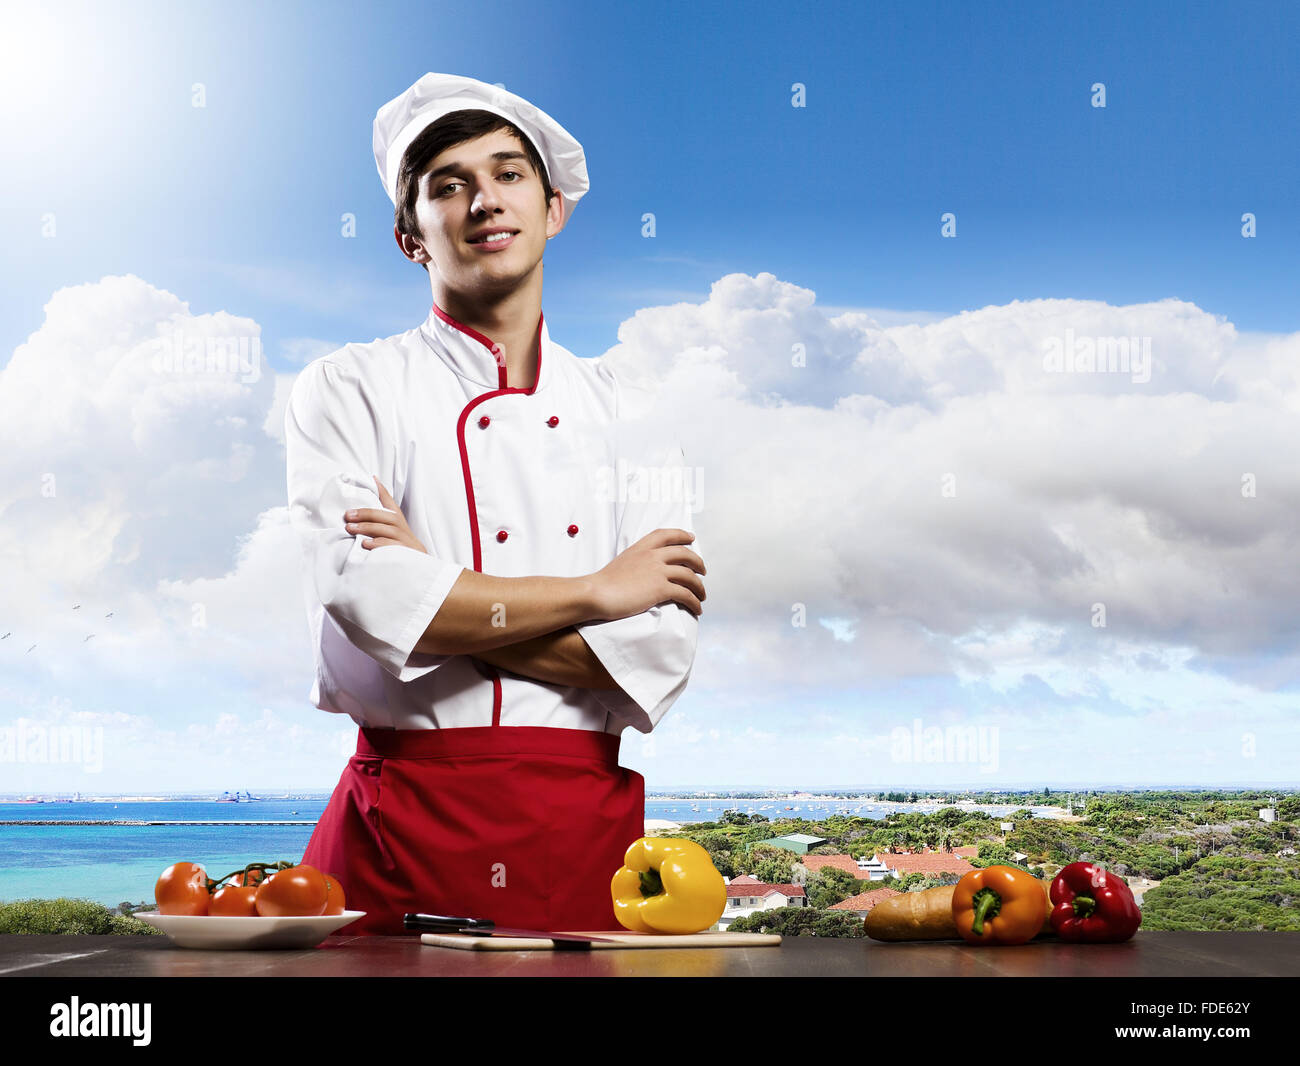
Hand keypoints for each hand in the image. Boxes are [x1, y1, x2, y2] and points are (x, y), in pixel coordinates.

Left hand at [344, 477, 427, 552]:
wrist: (417, 564)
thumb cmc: (399, 541)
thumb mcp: (392, 523)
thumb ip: (383, 504)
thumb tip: (374, 479)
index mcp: (397, 519)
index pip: (390, 502)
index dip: (381, 490)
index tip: (370, 480)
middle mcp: (402, 528)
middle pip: (385, 516)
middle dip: (365, 515)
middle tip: (348, 516)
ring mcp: (404, 540)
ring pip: (387, 530)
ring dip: (367, 528)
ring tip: (351, 529)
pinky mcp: (404, 553)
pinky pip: (391, 547)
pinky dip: (378, 544)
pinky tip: (365, 544)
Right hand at [588, 528, 705, 619]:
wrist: (597, 593)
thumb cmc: (604, 583)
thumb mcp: (622, 562)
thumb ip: (637, 561)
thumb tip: (646, 570)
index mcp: (641, 547)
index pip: (666, 534)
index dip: (681, 534)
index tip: (691, 538)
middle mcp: (652, 556)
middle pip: (685, 554)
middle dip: (697, 563)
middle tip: (702, 571)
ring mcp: (658, 571)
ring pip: (689, 576)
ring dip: (700, 587)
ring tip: (702, 595)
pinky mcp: (660, 589)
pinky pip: (686, 594)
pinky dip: (694, 602)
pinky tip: (697, 608)